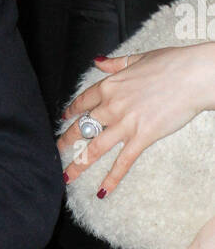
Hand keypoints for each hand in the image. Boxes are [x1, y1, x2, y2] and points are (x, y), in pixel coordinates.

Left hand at [59, 43, 214, 195]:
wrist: (193, 75)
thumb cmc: (172, 63)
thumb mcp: (138, 58)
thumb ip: (116, 64)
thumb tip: (98, 61)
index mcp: (110, 86)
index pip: (83, 101)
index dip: (72, 111)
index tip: (65, 118)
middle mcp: (112, 106)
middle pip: (83, 127)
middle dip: (67, 141)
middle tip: (56, 151)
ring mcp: (125, 123)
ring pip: (95, 148)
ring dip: (79, 164)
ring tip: (67, 176)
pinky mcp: (142, 137)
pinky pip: (123, 162)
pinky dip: (111, 178)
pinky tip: (102, 191)